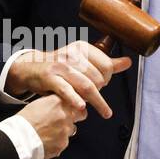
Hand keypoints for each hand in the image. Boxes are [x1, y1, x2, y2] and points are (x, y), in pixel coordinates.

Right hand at [6, 41, 131, 119]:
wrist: (32, 69)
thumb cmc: (60, 67)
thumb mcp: (83, 61)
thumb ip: (106, 63)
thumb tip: (128, 62)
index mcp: (82, 48)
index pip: (106, 65)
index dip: (108, 78)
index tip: (103, 84)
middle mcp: (72, 54)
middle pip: (97, 78)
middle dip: (100, 90)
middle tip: (95, 96)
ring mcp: (61, 66)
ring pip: (86, 86)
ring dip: (95, 101)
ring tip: (101, 110)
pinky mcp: (50, 77)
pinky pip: (66, 90)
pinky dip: (75, 99)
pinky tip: (81, 107)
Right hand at [17, 93, 87, 158]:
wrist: (18, 138)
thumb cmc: (24, 121)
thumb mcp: (38, 104)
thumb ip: (53, 103)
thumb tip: (60, 104)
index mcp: (58, 101)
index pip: (77, 100)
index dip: (75, 104)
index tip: (73, 107)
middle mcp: (65, 114)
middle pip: (81, 115)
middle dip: (75, 117)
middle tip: (64, 121)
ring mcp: (65, 130)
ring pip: (72, 130)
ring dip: (64, 131)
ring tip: (49, 133)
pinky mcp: (63, 144)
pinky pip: (64, 143)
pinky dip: (57, 143)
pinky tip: (46, 142)